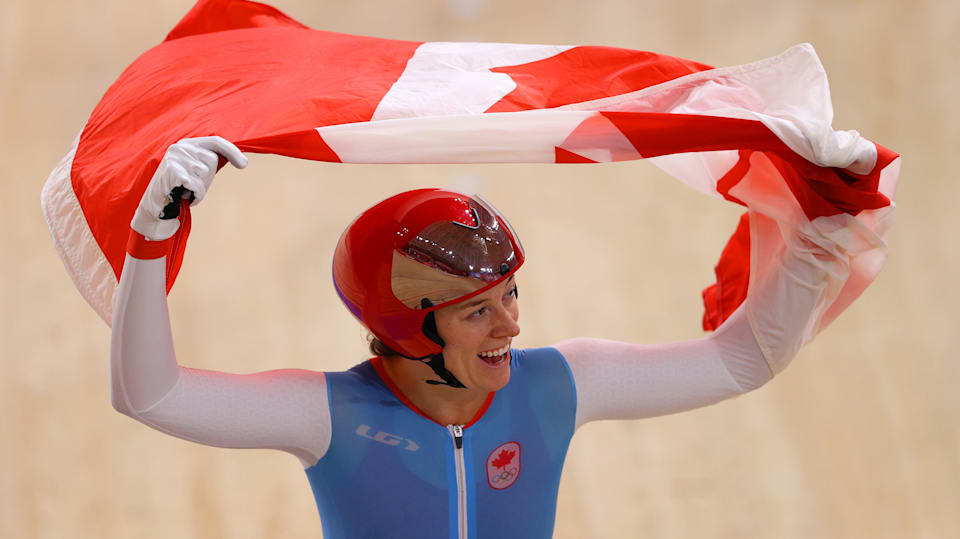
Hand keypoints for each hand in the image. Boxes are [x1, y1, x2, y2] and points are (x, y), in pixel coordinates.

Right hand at [131, 136, 246, 240]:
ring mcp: (175, 157)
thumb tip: (241, 160)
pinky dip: (195, 195)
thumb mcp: (195, 171)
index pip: (215, 141)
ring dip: (200, 189)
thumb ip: (210, 162)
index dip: (232, 151)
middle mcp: (180, 147)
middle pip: (212, 161)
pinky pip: (196, 185)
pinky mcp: (172, 170)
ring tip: (186, 191)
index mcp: (187, 144)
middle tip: (193, 187)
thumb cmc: (179, 188)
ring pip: (205, 174)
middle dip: (207, 179)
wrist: (155, 205)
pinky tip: (183, 196)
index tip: (244, 165)